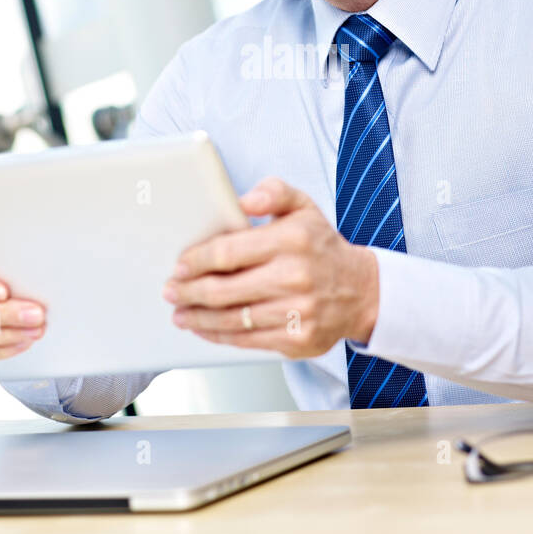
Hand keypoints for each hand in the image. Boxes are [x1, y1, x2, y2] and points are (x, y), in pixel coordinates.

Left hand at [162, 177, 378, 357]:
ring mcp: (298, 312)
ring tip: (180, 312)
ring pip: (232, 319)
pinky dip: (219, 335)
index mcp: (292, 239)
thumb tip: (243, 200)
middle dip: (189, 292)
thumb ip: (273, 192)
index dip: (197, 260)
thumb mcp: (303, 207)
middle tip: (171, 290)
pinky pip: (248, 340)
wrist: (361, 291)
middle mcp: (296, 276)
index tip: (179, 265)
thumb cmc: (322, 248)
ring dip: (198, 317)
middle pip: (224, 290)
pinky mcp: (298, 340)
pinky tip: (205, 328)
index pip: (229, 251)